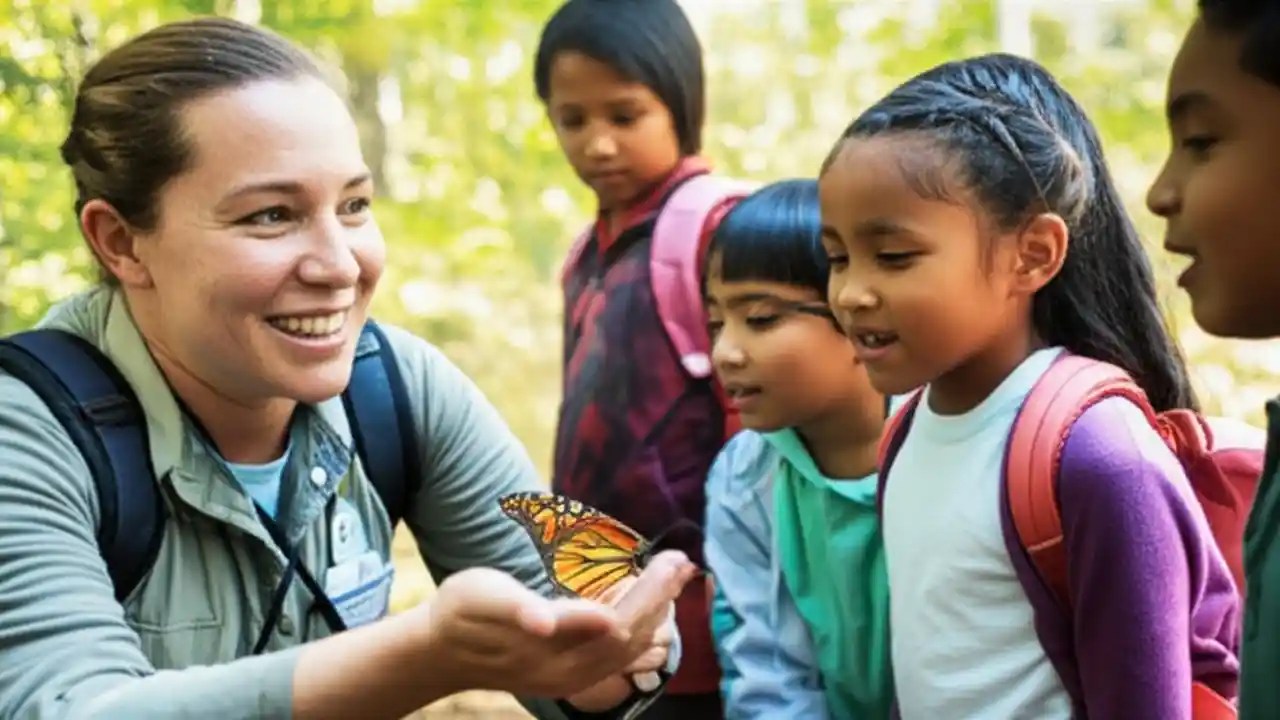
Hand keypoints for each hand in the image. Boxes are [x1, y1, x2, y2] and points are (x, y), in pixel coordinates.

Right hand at [422, 550, 694, 701]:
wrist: (443, 650)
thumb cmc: (463, 612)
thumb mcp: (485, 599)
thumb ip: (523, 610)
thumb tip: (554, 621)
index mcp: (550, 650)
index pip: (618, 622)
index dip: (649, 593)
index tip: (670, 560)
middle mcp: (568, 673)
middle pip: (632, 636)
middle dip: (661, 598)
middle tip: (682, 560)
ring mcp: (573, 678)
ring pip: (631, 648)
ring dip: (658, 611)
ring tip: (676, 576)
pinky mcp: (573, 675)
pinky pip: (621, 655)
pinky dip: (643, 628)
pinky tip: (653, 604)